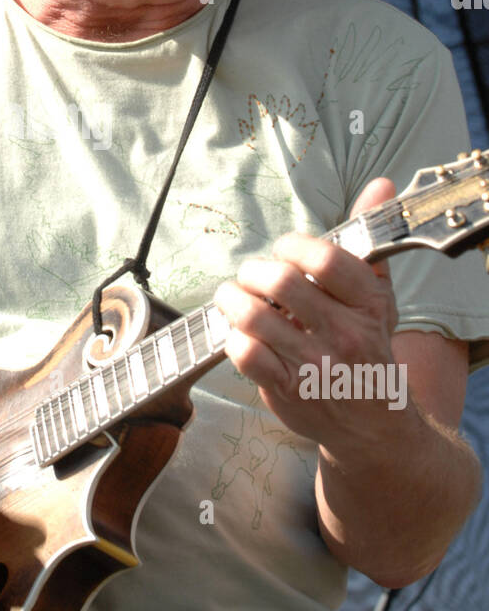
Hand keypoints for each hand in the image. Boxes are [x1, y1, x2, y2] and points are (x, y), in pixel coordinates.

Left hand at [212, 179, 399, 445]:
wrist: (374, 426)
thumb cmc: (369, 349)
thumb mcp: (379, 295)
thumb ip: (369, 239)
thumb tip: (379, 184)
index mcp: (369, 304)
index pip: (323, 257)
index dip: (292, 245)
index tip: (283, 251)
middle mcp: (344, 334)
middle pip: (281, 282)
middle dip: (255, 271)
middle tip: (251, 275)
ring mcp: (315, 365)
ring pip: (254, 316)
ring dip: (232, 299)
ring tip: (233, 297)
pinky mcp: (288, 390)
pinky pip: (244, 352)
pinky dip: (232, 336)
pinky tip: (237, 332)